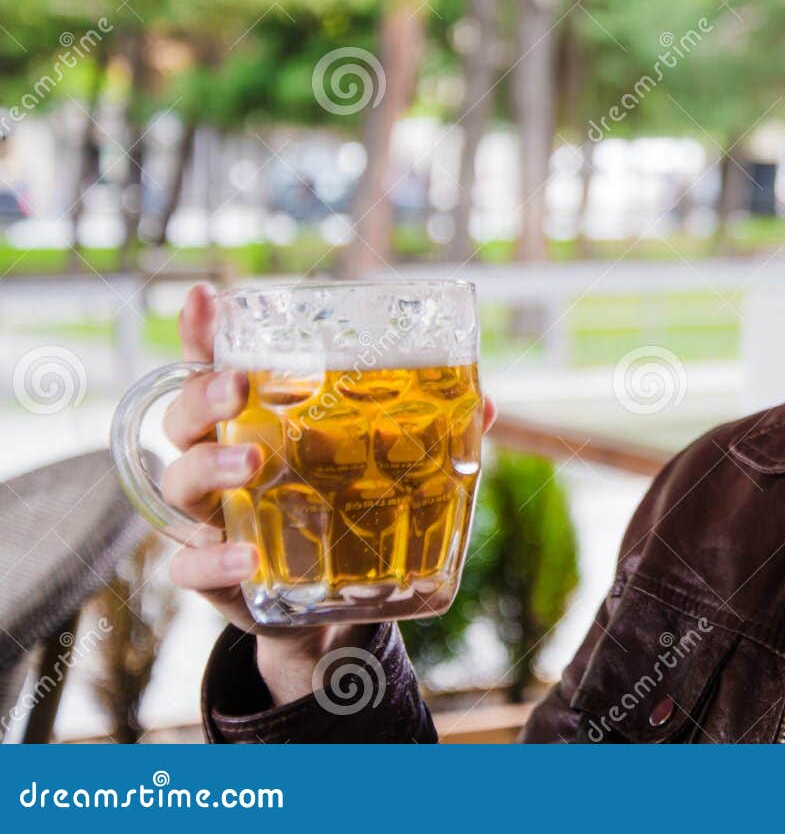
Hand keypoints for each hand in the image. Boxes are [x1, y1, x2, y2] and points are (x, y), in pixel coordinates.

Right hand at [161, 282, 498, 705]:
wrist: (328, 607)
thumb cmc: (343, 510)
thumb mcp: (378, 468)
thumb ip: (425, 432)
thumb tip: (486, 401)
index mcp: (253, 422)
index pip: (216, 368)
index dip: (205, 332)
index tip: (210, 296)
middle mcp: (217, 461)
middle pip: (183, 418)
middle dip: (204, 395)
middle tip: (237, 386)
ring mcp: (209, 519)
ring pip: (180, 483)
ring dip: (210, 467)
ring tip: (253, 463)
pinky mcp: (212, 577)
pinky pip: (190, 568)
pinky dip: (213, 561)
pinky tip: (246, 558)